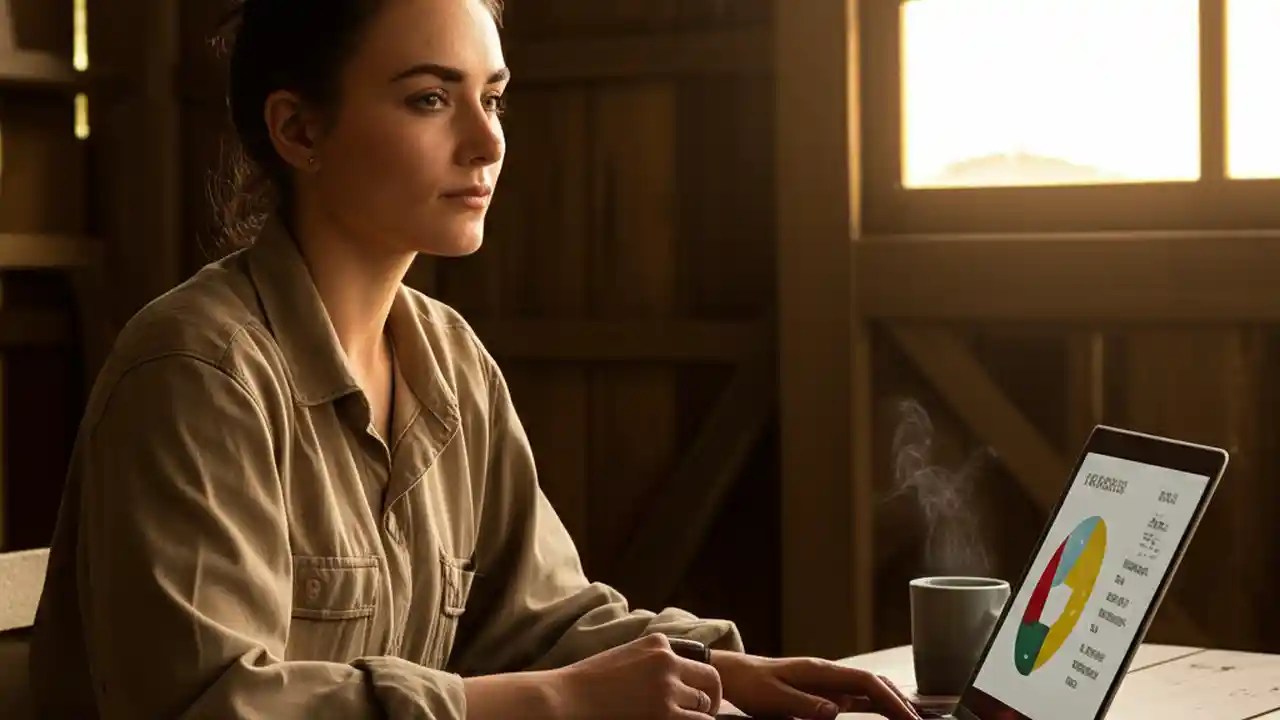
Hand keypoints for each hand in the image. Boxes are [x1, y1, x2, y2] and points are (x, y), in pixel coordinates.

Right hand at [551, 634, 723, 718]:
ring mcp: (668, 690)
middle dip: (712, 699)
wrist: (566, 700)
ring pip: (706, 707)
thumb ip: (649, 661)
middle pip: (712, 680)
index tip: (694, 696)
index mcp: (658, 644)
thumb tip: (667, 676)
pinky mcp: (664, 716)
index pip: (696, 660)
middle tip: (704, 714)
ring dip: (700, 717)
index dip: (698, 682)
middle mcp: (668, 662)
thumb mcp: (623, 657)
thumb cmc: (586, 683)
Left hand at [712, 651, 921, 719]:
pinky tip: (888, 712)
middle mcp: (830, 673)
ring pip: (870, 688)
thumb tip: (836, 710)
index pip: (867, 683)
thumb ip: (805, 704)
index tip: (909, 719)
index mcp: (821, 671)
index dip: (891, 701)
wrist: (736, 674)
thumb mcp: (775, 699)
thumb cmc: (753, 686)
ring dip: (892, 702)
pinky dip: (878, 704)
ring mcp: (829, 680)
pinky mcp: (825, 690)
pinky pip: (858, 695)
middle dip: (901, 702)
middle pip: (876, 683)